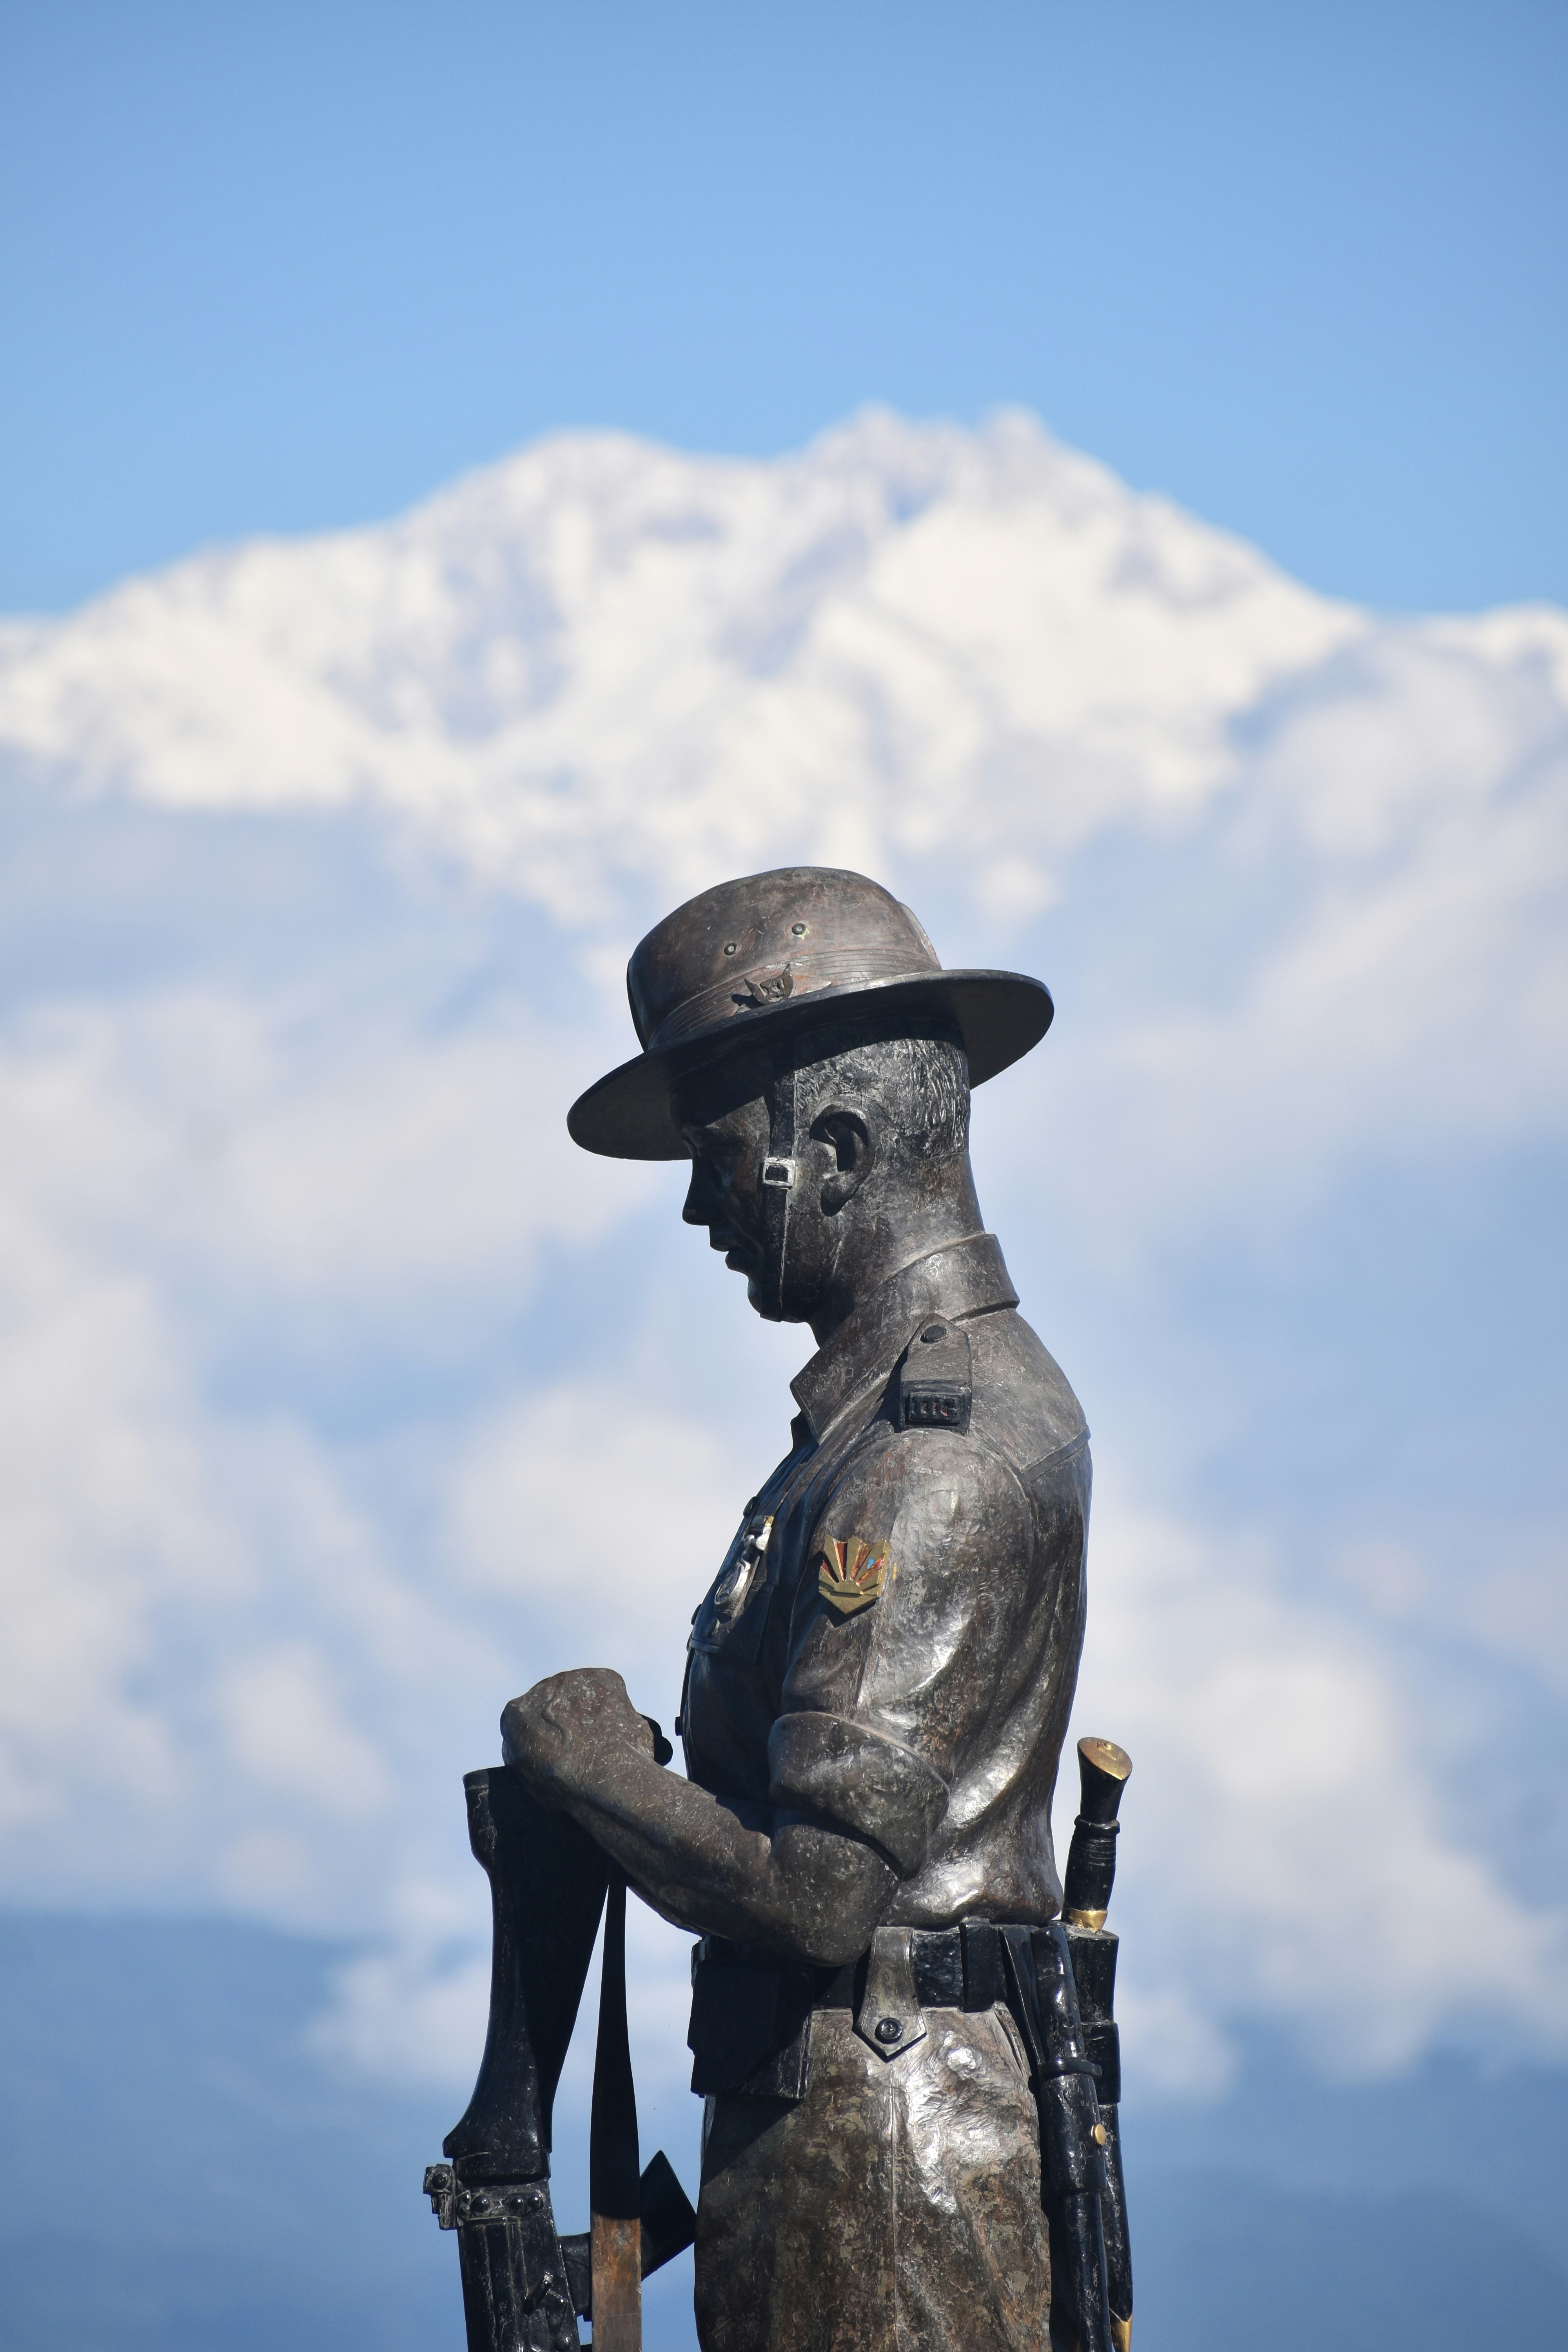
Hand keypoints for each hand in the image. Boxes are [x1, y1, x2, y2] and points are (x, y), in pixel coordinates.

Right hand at [501, 1667, 657, 1797]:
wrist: (608, 1775)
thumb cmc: (567, 1785)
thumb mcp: (529, 1778)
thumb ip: (522, 1752)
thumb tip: (528, 1744)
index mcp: (515, 1713)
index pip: (524, 1719)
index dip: (542, 1734)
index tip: (555, 1747)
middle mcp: (542, 1687)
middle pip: (552, 1701)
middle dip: (564, 1718)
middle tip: (581, 1743)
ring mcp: (574, 1679)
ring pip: (579, 1693)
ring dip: (586, 1709)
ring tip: (601, 1738)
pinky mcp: (604, 1677)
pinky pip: (606, 1690)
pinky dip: (611, 1705)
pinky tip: (615, 1727)